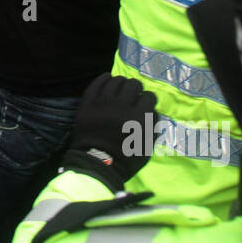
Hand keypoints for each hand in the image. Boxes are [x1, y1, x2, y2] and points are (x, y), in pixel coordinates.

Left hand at [62, 73, 157, 188]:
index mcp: (139, 118)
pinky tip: (107, 78)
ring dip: (121, 83)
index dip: (148, 99)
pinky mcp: (88, 104)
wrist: (96, 164)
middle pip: (133, 84)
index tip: (145, 103)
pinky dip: (103, 78)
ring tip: (121, 87)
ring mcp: (103, 104)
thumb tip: (153, 111)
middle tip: (133, 94)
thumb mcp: (147, 147)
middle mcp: (122, 107)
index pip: (149, 96)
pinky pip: (97, 83)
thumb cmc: (125, 160)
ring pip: (116, 81)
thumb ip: (153, 127)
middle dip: (136, 88)